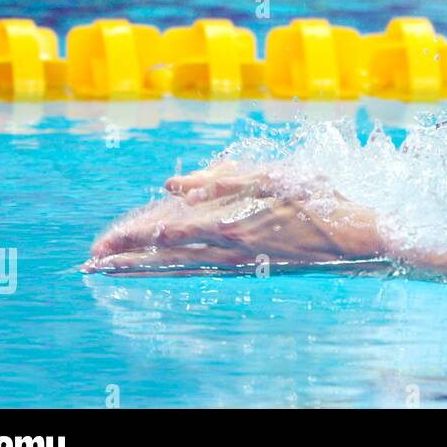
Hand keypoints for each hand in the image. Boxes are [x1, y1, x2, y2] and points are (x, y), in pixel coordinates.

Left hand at [82, 161, 387, 273]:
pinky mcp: (251, 265)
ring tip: (111, 270)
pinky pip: (204, 269)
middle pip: (166, 252)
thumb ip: (221, 179)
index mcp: (228, 220)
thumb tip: (171, 185)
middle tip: (92, 261)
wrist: (354, 235)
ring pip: (180, 264)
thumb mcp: (270, 175)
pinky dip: (176, 270)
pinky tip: (161, 271)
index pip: (167, 229)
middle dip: (128, 256)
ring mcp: (238, 258)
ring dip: (144, 267)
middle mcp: (226, 245)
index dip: (133, 235)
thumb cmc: (316, 199)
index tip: (103, 242)